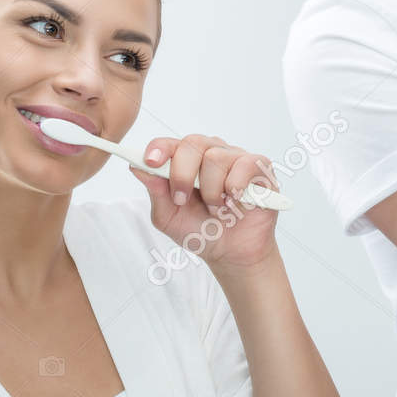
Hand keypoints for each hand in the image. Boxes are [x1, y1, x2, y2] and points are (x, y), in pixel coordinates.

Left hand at [129, 134, 281, 274]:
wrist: (231, 253)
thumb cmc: (201, 231)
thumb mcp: (168, 217)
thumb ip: (156, 192)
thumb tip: (138, 167)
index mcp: (187, 162)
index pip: (170, 143)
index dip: (159, 148)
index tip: (151, 161)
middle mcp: (211, 153)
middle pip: (192, 143)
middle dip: (182, 174)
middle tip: (182, 199)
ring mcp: (235, 158)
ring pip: (216, 158)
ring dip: (212, 191)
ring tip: (217, 208)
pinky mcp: (259, 167)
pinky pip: (244, 166)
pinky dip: (236, 188)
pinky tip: (236, 202)